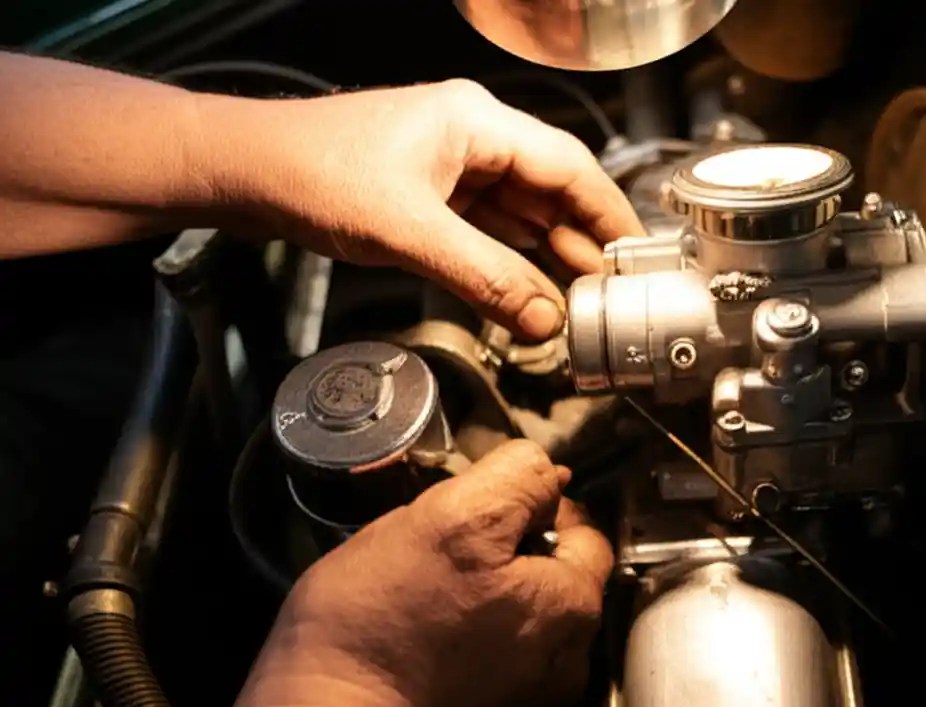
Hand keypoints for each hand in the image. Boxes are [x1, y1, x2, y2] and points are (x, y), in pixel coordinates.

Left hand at [208, 80, 641, 339]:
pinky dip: (509, 258)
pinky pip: (487, 226)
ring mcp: (451, 165)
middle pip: (550, 189)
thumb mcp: (408, 232)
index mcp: (479, 122)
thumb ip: (483, 277)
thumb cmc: (313, 175)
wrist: (245, 171)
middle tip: (611, 291)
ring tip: (580, 298)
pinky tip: (529, 288)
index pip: (569, 165)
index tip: (634, 256)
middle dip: (581, 241)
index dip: (607, 214)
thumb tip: (544, 318)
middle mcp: (473, 137)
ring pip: (519, 211)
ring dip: (547, 253)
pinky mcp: (429, 193)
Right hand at [231, 440, 613, 706]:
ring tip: (428, 586)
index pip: (583, 527)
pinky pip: (489, 649)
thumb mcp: (451, 518)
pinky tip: (423, 624)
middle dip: (506, 545)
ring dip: (483, 587)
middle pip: (551, 570)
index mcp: (571, 607)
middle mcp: (564, 658)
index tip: (486, 499)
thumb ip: (517, 481)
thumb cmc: (380, 627)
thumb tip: (546, 470)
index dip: (534, 500)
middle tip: (447, 542)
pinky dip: (464, 629)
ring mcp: (526, 692)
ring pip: (517, 608)